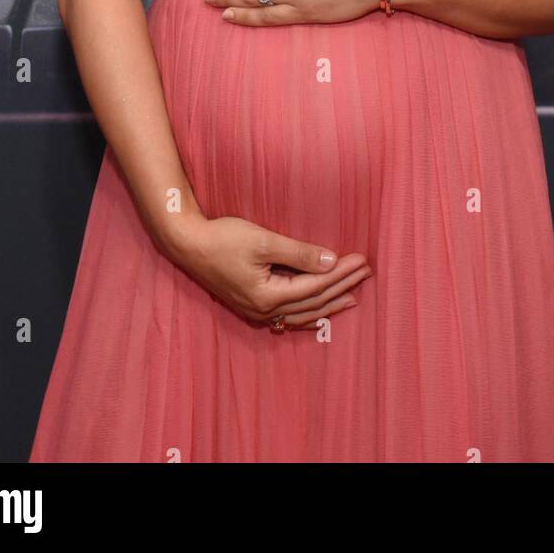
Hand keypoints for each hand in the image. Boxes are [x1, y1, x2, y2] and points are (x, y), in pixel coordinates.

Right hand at [164, 214, 372, 329]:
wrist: (187, 244)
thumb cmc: (223, 238)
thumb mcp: (264, 241)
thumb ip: (298, 253)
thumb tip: (330, 261)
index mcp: (268, 296)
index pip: (315, 285)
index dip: (341, 273)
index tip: (362, 260)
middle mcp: (264, 311)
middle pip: (313, 301)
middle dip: (342, 286)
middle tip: (366, 272)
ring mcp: (257, 312)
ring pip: (303, 312)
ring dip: (329, 303)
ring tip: (352, 296)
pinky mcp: (251, 305)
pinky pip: (289, 315)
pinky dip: (308, 312)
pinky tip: (318, 311)